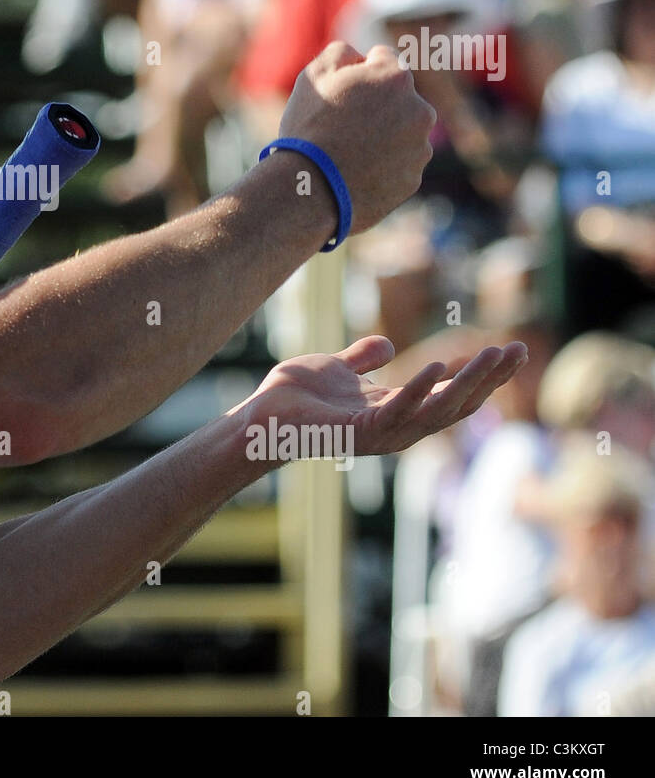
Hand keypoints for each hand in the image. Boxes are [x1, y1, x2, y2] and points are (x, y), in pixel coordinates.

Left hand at [233, 334, 527, 463]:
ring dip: (469, 384)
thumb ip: (362, 360)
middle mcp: (396, 427)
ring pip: (438, 411)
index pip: (451, 393)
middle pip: (457, 405)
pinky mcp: (358, 433)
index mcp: (396, 410)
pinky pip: (396, 413)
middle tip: (518, 350)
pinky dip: (417, 391)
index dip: (483, 375)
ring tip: (494, 355)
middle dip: (490, 379)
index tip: (513, 350)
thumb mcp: (336, 369)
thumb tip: (387, 344)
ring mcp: (380, 434)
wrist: (258, 419)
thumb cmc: (293, 399)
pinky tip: (435, 367)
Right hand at [278, 43, 436, 234]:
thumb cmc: (309, 127)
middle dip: (377, 105)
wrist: (310, 187)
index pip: (383, 59)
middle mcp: (420, 110)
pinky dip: (383, 167)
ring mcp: (420, 148)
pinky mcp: (413, 179)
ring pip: (402, 133)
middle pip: (398, 98)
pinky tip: (355, 173)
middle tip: (343, 125)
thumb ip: (342, 52)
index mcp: (397, 76)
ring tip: (347, 153)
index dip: (358, 72)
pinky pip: (399, 166)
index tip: (340, 92)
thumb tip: (360, 57)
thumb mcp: (314, 74)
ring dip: (383, 137)